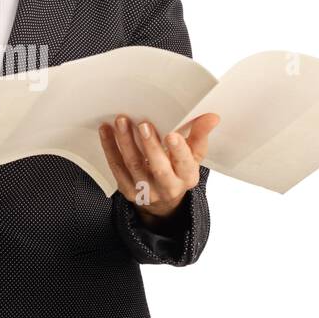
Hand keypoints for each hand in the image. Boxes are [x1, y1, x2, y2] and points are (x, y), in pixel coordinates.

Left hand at [98, 113, 220, 230]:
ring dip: (125, 142)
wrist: (163, 200)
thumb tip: (211, 117)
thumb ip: (200, 135)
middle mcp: (167, 187)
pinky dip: (110, 148)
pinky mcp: (127, 190)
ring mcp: (145, 191)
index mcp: (187, 177)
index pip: (184, 164)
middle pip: (157, 167)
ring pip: (133, 165)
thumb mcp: (193, 156)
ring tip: (121, 121)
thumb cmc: (178, 170)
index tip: (172, 135)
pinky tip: (106, 131)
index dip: (178, 150)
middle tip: (143, 124)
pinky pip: (116, 167)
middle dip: (150, 145)